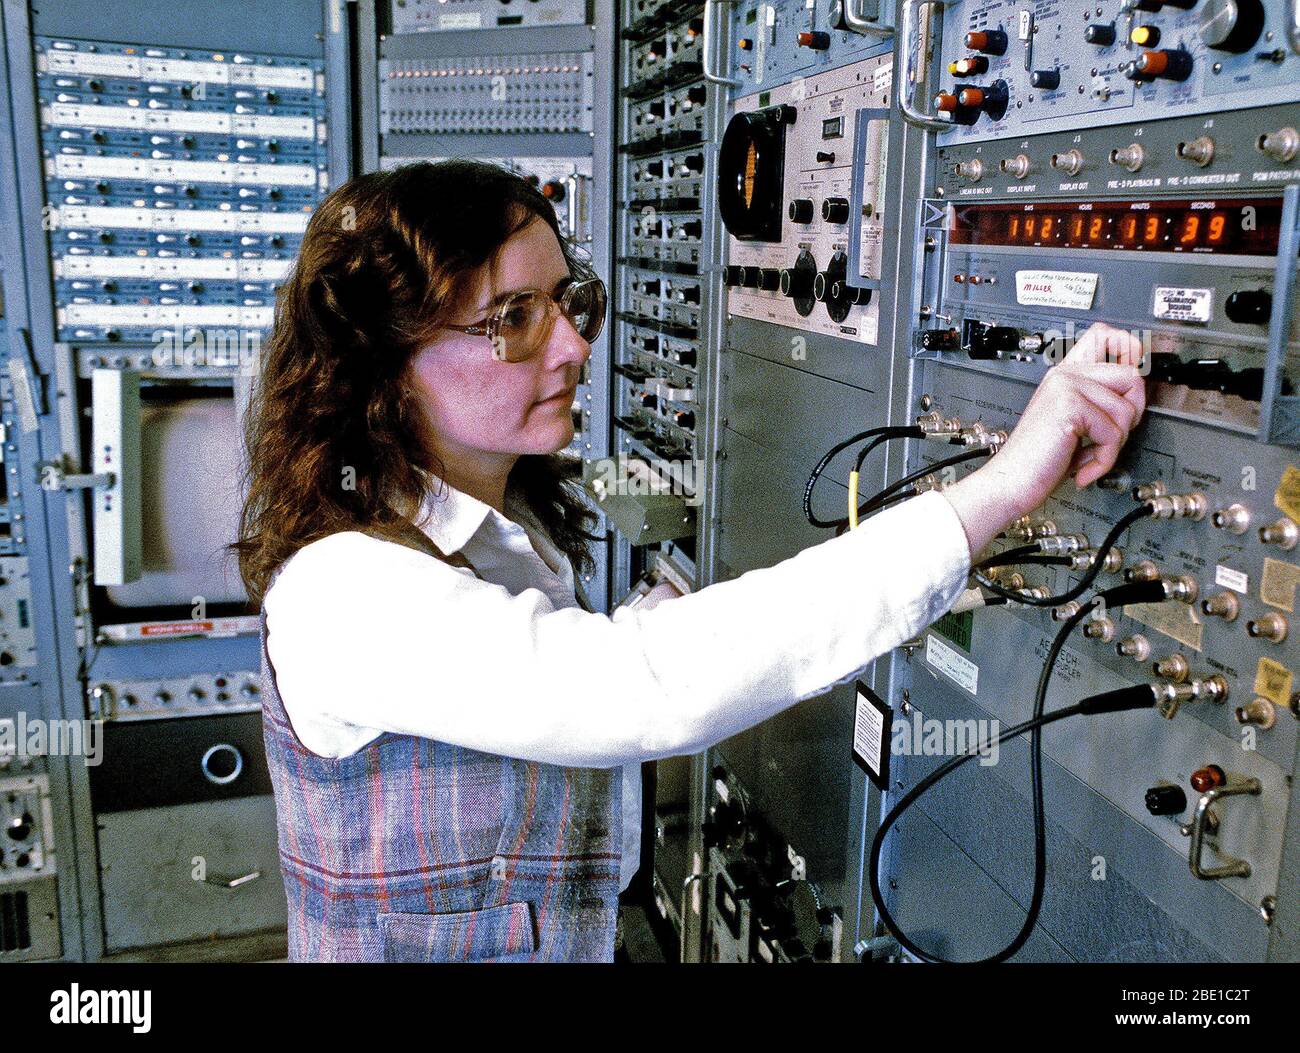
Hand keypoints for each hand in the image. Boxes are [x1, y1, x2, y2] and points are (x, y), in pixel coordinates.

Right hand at [942, 323, 1147, 554]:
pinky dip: (1103, 459)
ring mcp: (1065, 387)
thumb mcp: (1074, 425)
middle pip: (1131, 376)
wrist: (1011, 482)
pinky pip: (1113, 432)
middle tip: (1107, 437)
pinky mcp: (1069, 406)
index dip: (1130, 349)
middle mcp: (1064, 375)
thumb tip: (1137, 390)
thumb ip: (1098, 403)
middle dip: (1130, 415)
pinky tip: (1082, 467)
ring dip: (1113, 445)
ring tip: (1088, 456)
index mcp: (1064, 375)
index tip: (1134, 374)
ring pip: (1126, 409)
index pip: (1104, 335)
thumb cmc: (1039, 460)